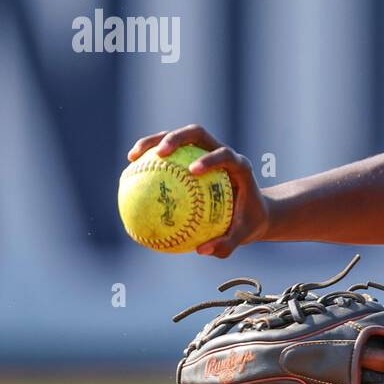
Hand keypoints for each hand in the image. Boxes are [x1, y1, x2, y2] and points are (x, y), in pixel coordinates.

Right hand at [127, 124, 270, 257]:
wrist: (253, 210)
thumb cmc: (247, 223)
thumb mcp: (243, 236)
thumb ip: (227, 244)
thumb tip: (202, 250)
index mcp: (239, 166)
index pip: (225, 155)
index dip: (210, 158)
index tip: (193, 170)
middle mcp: (223, 152)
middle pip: (198, 133)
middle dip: (177, 138)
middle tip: (159, 153)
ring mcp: (207, 150)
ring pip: (179, 138)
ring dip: (154, 141)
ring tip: (132, 157)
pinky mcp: (194, 154)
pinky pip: (170, 153)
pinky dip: (150, 158)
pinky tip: (130, 172)